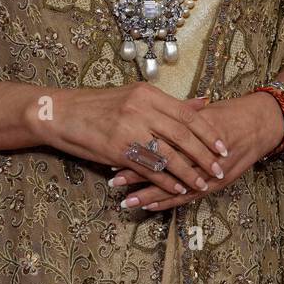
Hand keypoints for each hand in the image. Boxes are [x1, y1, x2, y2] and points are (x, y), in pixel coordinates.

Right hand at [27, 84, 227, 198]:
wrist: (61, 113)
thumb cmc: (100, 105)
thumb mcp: (136, 96)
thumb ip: (169, 104)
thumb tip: (203, 103)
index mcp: (148, 94)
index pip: (187, 114)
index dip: (207, 132)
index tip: (222, 146)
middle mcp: (141, 109)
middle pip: (182, 135)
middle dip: (204, 155)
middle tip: (219, 168)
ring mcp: (128, 129)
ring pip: (167, 154)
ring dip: (187, 172)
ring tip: (202, 183)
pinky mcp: (116, 149)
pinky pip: (147, 168)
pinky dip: (165, 180)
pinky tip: (177, 188)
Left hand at [109, 93, 283, 211]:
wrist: (262, 124)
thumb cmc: (231, 114)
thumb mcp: (203, 111)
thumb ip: (179, 116)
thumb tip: (148, 113)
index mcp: (196, 129)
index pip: (161, 138)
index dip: (138, 145)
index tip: (113, 149)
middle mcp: (203, 152)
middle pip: (165, 163)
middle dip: (137, 172)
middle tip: (113, 178)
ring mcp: (211, 171)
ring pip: (175, 185)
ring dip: (149, 194)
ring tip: (126, 200)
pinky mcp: (216, 183)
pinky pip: (188, 196)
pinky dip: (169, 202)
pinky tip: (151, 207)